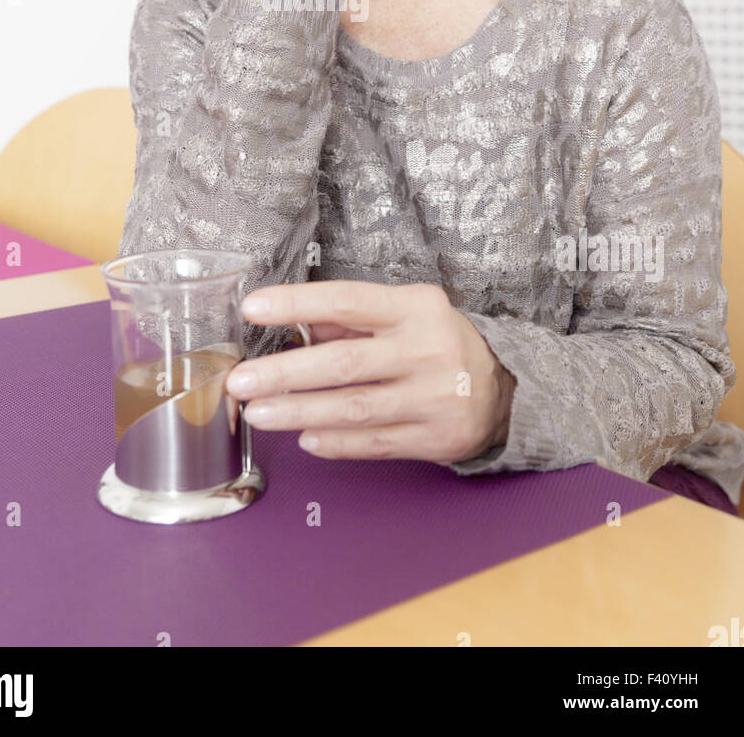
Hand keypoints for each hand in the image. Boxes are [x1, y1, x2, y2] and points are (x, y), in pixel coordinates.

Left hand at [224, 281, 515, 463]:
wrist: (502, 389)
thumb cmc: (436, 342)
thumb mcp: (403, 314)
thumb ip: (350, 320)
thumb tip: (293, 323)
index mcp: (415, 308)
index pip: (347, 301)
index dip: (297, 304)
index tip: (253, 308)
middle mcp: (426, 350)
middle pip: (345, 363)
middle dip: (285, 372)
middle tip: (241, 380)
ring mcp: (433, 398)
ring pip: (354, 408)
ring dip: (299, 412)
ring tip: (258, 413)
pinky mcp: (435, 438)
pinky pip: (375, 443)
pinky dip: (336, 443)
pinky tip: (304, 439)